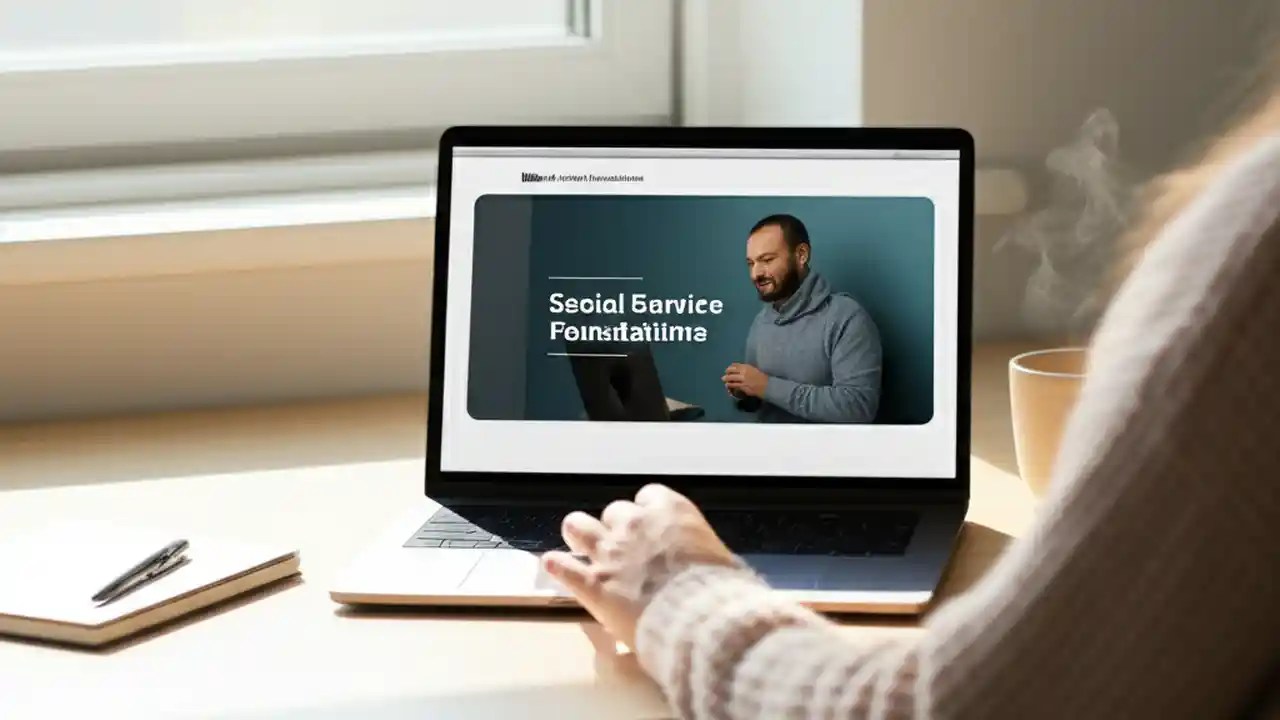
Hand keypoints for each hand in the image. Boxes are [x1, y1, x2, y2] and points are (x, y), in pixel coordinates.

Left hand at [541, 484, 737, 649]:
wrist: (701, 618)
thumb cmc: (720, 591)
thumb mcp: (721, 561)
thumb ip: (701, 554)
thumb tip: (707, 566)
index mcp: (670, 512)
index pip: (649, 497)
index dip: (647, 512)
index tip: (650, 526)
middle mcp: (635, 525)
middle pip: (614, 512)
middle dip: (616, 527)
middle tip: (619, 545)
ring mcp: (610, 552)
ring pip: (578, 527)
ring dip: (579, 534)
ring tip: (577, 543)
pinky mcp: (593, 583)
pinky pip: (565, 568)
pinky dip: (558, 566)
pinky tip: (552, 564)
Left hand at [722, 362, 768, 397]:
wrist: (766, 385)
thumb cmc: (761, 377)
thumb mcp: (753, 369)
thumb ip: (745, 368)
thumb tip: (737, 368)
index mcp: (746, 367)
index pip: (735, 366)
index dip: (730, 368)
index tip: (728, 369)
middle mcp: (743, 372)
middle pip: (731, 372)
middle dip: (727, 374)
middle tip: (724, 376)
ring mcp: (742, 380)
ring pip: (731, 379)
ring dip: (727, 380)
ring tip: (725, 381)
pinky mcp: (742, 386)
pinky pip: (734, 386)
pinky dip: (730, 386)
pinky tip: (728, 386)